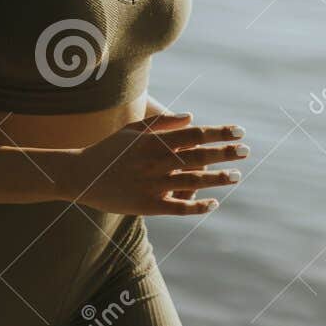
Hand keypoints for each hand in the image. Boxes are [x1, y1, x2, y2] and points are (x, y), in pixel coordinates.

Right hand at [62, 112, 248, 215]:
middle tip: (246, 151)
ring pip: (194, 181)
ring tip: (236, 176)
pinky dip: (199, 206)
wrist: (79, 176)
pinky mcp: (148, 205)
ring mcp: (152, 184)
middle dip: (225, 153)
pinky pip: (180, 207)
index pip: (194, 134)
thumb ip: (161, 123)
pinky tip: (214, 203)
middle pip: (198, 156)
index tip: (238, 131)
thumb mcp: (131, 130)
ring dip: (218, 178)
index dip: (219, 133)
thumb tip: (192, 117)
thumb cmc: (108, 151)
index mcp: (152, 141)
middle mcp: (154, 162)